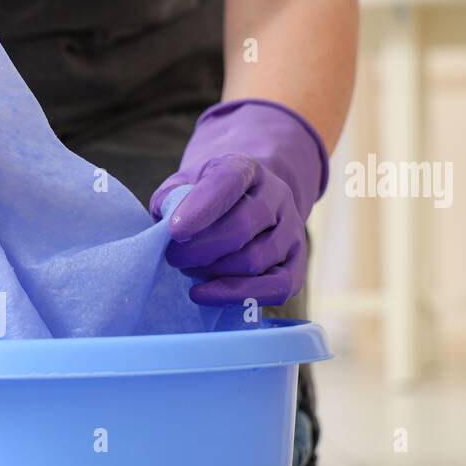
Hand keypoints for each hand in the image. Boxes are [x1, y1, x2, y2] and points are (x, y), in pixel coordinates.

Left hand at [149, 100, 327, 306]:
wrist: (245, 205)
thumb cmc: (204, 199)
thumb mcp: (184, 186)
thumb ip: (170, 197)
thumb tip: (168, 217)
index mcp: (246, 169)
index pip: (229, 181)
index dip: (201, 207)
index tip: (174, 231)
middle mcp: (276, 195)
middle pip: (241, 228)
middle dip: (199, 250)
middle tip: (173, 258)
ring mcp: (292, 229)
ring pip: (254, 260)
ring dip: (214, 272)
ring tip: (190, 269)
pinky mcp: (297, 264)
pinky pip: (277, 288)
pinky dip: (237, 296)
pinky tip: (205, 293)